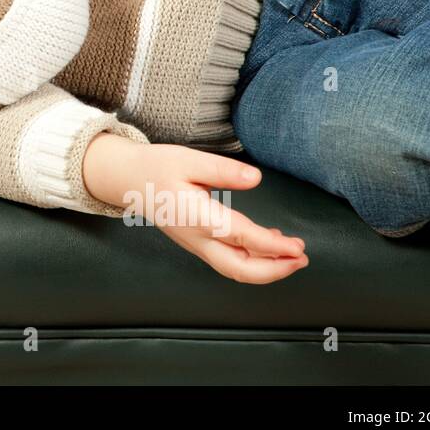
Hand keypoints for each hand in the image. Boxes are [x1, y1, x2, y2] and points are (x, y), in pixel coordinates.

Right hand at [83, 131, 309, 283]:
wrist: (127, 180)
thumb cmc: (156, 168)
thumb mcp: (189, 159)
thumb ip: (223, 170)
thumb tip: (255, 178)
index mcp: (197, 216)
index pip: (242, 238)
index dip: (273, 247)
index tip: (297, 246)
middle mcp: (197, 237)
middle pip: (240, 269)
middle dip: (275, 270)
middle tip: (302, 258)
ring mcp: (196, 244)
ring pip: (235, 269)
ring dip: (266, 269)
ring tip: (292, 255)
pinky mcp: (197, 243)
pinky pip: (228, 260)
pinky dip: (253, 260)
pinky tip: (267, 244)